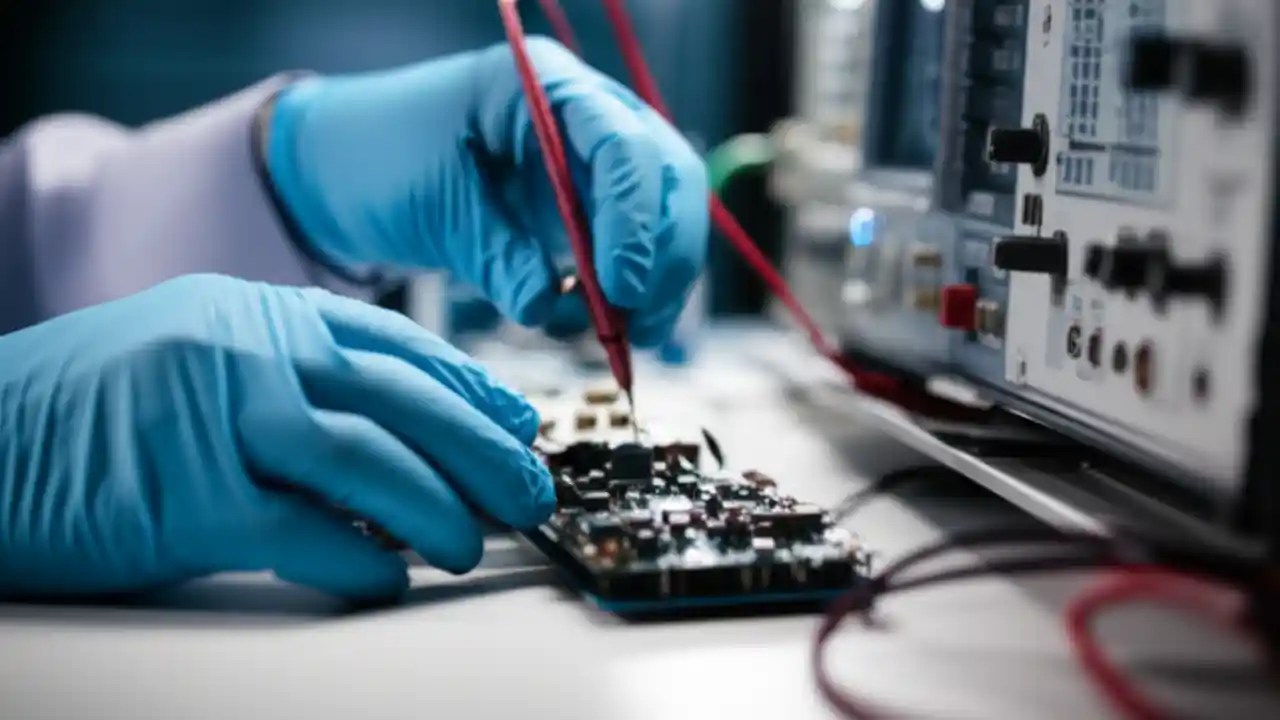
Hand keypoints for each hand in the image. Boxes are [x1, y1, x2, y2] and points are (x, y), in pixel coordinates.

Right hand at [0, 275, 552, 601]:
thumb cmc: (86, 416)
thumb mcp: (196, 362)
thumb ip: (288, 382)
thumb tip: (396, 435)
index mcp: (252, 313)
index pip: (392, 342)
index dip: (467, 384)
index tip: (516, 419)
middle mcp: (244, 348)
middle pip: (400, 397)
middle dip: (480, 448)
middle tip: (530, 489)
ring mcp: (217, 415)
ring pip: (369, 459)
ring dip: (436, 508)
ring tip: (471, 544)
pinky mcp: (191, 495)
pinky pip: (305, 533)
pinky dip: (358, 560)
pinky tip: (387, 578)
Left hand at [265, 38, 708, 346]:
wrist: (349, 168)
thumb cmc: (381, 161)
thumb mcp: (434, 206)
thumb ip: (495, 255)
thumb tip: (545, 308)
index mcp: (544, 87)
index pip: (621, 143)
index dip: (634, 219)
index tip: (621, 288)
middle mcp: (587, 114)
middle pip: (667, 175)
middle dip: (665, 254)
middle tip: (640, 324)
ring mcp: (594, 159)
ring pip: (666, 213)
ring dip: (663, 279)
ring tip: (633, 338)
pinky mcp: (591, 204)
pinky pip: (639, 243)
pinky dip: (640, 288)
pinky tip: (622, 327)